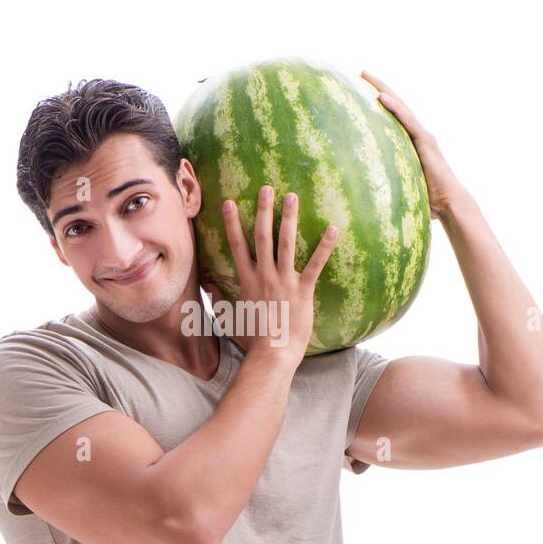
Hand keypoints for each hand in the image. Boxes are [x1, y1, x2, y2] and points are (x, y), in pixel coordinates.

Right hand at [203, 184, 336, 364]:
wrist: (272, 355)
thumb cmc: (253, 340)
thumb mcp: (230, 319)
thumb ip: (218, 300)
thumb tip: (209, 286)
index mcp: (247, 281)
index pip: (237, 246)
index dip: (232, 223)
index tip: (230, 203)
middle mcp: (264, 276)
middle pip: (262, 236)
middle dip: (263, 210)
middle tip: (267, 188)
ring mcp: (284, 282)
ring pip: (285, 244)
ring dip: (288, 218)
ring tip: (292, 197)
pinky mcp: (303, 291)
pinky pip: (315, 265)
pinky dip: (324, 247)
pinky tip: (333, 229)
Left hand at [361, 69, 466, 218]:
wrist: (448, 204)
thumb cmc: (426, 200)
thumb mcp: (402, 185)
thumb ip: (388, 181)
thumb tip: (364, 192)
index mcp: (411, 143)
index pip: (393, 117)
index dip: (379, 102)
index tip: (361, 89)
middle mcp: (417, 134)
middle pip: (396, 105)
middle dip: (379, 87)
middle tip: (360, 72)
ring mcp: (422, 136)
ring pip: (400, 107)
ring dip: (383, 90)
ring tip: (365, 75)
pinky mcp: (425, 141)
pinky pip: (406, 120)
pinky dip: (394, 107)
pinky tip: (380, 97)